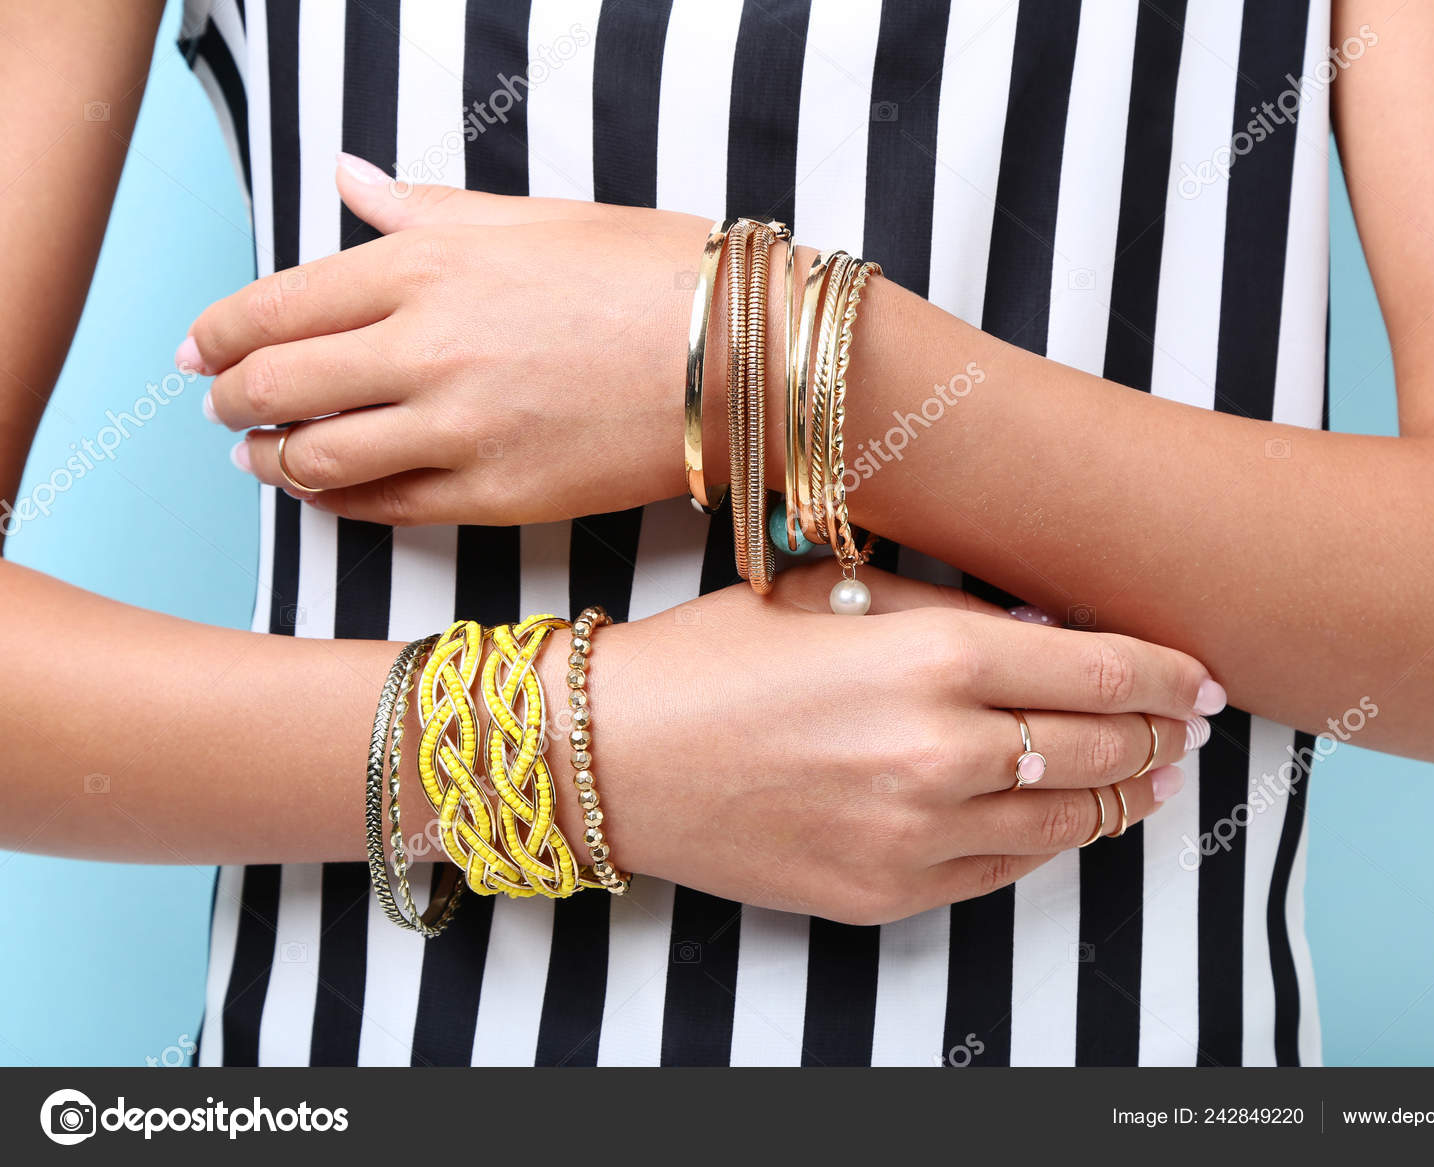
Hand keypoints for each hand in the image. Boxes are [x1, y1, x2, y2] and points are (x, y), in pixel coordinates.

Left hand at [184, 155, 719, 523]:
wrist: (747, 358)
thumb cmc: (652, 273)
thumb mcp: (533, 218)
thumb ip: (424, 207)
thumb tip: (347, 178)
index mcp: (427, 265)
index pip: (277, 305)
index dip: (220, 334)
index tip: (200, 352)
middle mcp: (428, 349)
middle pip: (278, 387)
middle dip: (233, 401)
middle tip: (225, 408)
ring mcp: (460, 431)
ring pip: (319, 460)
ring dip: (274, 462)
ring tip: (267, 459)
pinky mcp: (499, 498)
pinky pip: (388, 508)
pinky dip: (342, 504)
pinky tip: (332, 494)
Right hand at [543, 562, 1219, 924]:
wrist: (621, 757)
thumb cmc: (718, 656)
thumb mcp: (840, 596)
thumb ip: (954, 611)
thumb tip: (1047, 634)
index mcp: (931, 657)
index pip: (1101, 668)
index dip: (1168, 674)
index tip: (1201, 676)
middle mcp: (939, 754)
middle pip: (1104, 749)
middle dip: (1162, 734)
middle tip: (1189, 724)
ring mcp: (918, 838)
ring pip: (1069, 824)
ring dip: (1124, 796)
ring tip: (1151, 778)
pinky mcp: (892, 894)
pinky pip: (1004, 871)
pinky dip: (1047, 841)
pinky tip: (1063, 818)